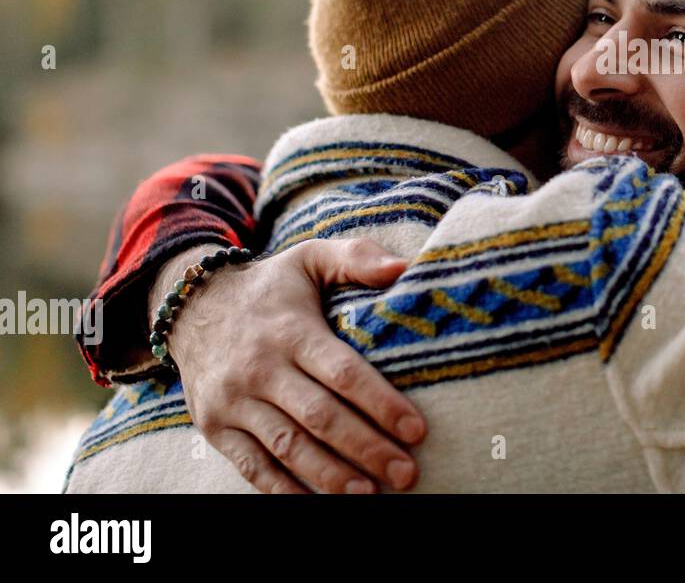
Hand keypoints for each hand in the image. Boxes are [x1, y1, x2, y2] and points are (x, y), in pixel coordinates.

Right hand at [155, 238, 427, 492]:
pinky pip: (252, 466)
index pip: (342, 372)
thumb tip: (403, 267)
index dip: (381, 403)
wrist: (192, 305)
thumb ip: (357, 258)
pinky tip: (319, 502)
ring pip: (287, 447)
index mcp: (291, 330)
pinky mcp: (214, 427)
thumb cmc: (271, 286)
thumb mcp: (310, 257)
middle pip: (320, 417)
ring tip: (371, 493)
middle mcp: (260, 368)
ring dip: (331, 476)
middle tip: (406, 473)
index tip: (417, 430)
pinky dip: (285, 490)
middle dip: (366, 448)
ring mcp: (233, 401)